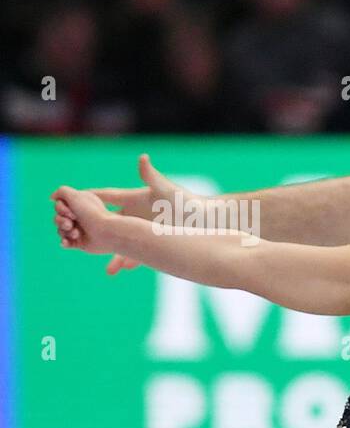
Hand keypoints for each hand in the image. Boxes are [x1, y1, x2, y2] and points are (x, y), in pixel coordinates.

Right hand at [50, 186, 121, 254]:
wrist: (106, 232)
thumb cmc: (91, 213)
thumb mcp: (75, 195)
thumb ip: (61, 191)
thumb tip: (52, 198)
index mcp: (80, 205)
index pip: (59, 205)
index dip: (60, 208)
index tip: (71, 211)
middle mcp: (80, 216)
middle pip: (57, 218)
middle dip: (60, 221)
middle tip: (70, 224)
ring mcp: (80, 229)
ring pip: (60, 230)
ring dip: (64, 231)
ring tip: (76, 233)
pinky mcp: (81, 242)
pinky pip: (65, 242)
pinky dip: (64, 242)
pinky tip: (67, 242)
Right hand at [57, 153, 193, 273]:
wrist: (208, 218)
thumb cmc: (188, 202)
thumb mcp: (167, 190)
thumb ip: (151, 176)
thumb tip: (142, 158)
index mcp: (134, 198)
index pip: (104, 196)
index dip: (85, 197)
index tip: (63, 197)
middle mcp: (136, 214)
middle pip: (107, 221)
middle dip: (91, 227)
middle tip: (71, 234)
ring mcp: (144, 228)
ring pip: (120, 240)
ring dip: (110, 250)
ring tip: (100, 262)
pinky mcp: (154, 240)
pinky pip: (137, 251)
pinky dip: (127, 259)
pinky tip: (119, 269)